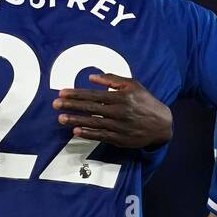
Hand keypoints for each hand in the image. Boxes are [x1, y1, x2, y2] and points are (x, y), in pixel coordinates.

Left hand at [53, 73, 172, 148]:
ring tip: (61, 118)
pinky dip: (88, 134)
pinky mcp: (119, 138)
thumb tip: (91, 77)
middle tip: (55, 104)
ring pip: (93, 122)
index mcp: (120, 96)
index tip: (62, 92)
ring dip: (75, 120)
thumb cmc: (144, 101)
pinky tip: (76, 131)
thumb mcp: (132, 85)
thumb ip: (112, 79)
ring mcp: (118, 126)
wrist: (161, 124)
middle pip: (90, 108)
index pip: (93, 95)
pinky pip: (101, 136)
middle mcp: (118, 111)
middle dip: (71, 105)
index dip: (76, 94)